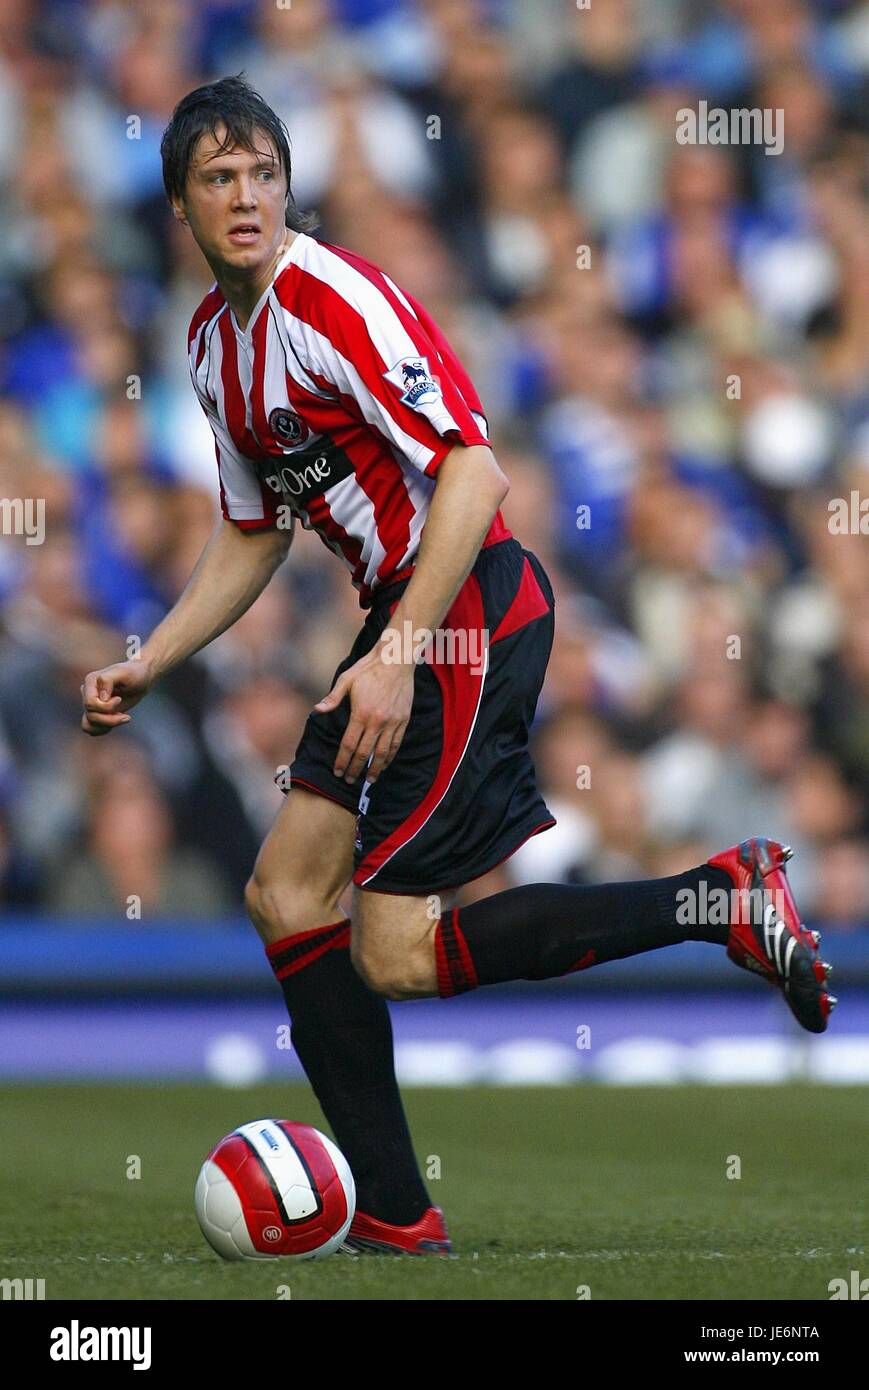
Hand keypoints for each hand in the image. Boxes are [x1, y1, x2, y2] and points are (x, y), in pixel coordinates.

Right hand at [80, 658, 154, 736]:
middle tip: (127, 717)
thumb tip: (101, 698)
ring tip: (123, 718)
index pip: (90, 703)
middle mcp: (87, 693)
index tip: (119, 699)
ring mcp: (91, 704)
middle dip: (110, 720)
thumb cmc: (134, 673)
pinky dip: (103, 729)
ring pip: (88, 725)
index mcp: (91, 681)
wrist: (141, 678)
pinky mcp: (96, 712)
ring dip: (107, 726)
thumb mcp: (124, 673)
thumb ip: (108, 680)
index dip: (106, 707)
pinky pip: (90, 728)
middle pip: (91, 716)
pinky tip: (117, 721)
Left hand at [314, 646, 413, 783]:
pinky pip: (396, 743)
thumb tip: (317, 710)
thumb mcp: (346, 679)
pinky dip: (390, 756)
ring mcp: (392, 722)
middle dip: (356, 769)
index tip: (338, 771)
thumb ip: (333, 698)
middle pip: (364, 753)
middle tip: (350, 780)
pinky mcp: (404, 720)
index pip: (349, 744)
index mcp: (361, 713)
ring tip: (370, 780)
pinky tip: (385, 763)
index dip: (342, 761)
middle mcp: (378, 721)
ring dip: (375, 768)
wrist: (396, 660)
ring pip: (383, 752)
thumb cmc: (369, 668)